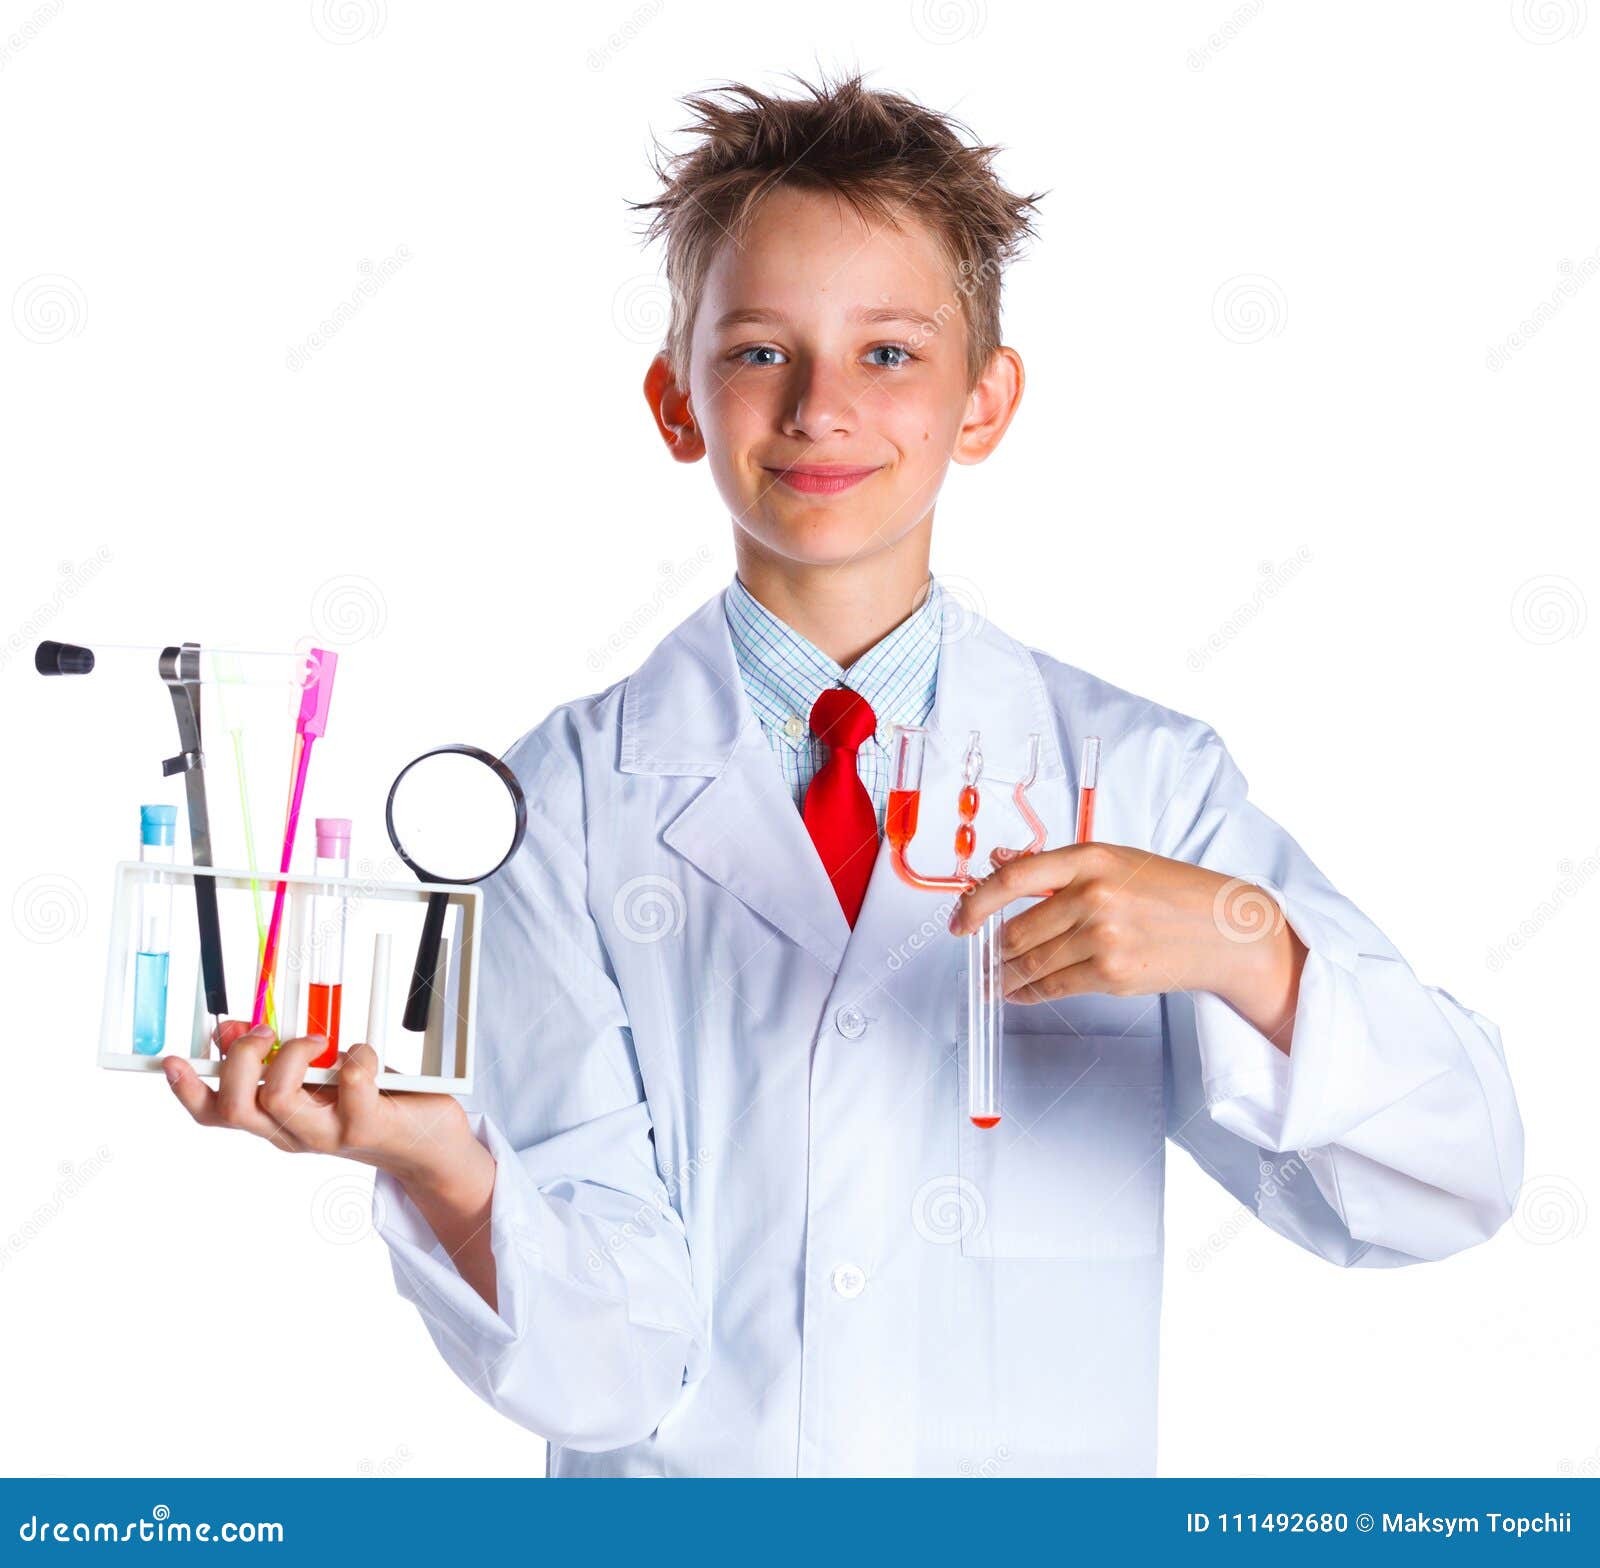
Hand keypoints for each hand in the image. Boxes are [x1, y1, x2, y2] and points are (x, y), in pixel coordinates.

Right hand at [162, 1020, 484, 1189]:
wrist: (427, 1144)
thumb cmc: (371, 1100)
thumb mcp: (320, 1074)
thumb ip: (279, 1054)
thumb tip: (236, 1028)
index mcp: (275, 1119)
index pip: (216, 1113)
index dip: (187, 1090)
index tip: (171, 1060)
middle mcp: (294, 1133)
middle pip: (237, 1108)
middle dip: (242, 1059)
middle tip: (267, 1032)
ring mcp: (329, 1134)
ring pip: (279, 1100)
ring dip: (293, 1054)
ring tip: (320, 1039)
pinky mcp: (367, 1125)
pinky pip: (351, 1083)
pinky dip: (356, 1054)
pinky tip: (365, 1052)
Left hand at [948, 842, 1305, 1048]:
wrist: (1226, 928)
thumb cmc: (1169, 891)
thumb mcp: (1113, 861)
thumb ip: (1053, 865)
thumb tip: (998, 860)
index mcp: (1090, 857)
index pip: (1013, 878)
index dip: (975, 903)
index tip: (960, 920)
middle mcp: (1094, 894)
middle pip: (1017, 929)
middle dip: (992, 949)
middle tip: (980, 957)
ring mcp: (1103, 936)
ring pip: (1030, 963)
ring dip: (1005, 976)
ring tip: (995, 980)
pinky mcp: (1113, 973)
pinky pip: (1053, 987)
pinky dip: (1029, 993)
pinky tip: (1020, 992)